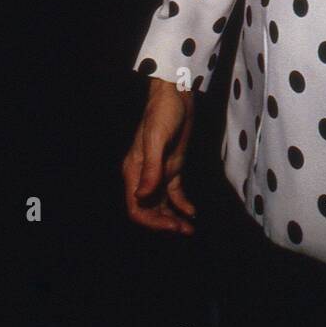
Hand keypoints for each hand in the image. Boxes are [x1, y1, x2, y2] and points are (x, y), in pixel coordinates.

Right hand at [122, 78, 196, 233]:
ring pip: (162, 205)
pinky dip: (182, 205)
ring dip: (173, 218)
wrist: (177, 95)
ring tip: (189, 229)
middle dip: (164, 223)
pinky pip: (174, 193)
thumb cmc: (163, 113)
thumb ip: (151, 169)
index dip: (152, 222)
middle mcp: (143, 175)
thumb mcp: (156, 139)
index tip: (172, 226)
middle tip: (185, 231)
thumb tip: (142, 197)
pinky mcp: (172, 167)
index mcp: (133, 171)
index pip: (136, 208)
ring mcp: (158, 172)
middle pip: (149, 210)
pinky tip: (192, 213)